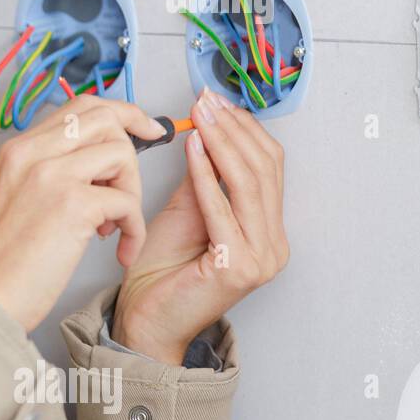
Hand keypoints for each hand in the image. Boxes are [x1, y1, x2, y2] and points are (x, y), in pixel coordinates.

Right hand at [0, 94, 168, 331]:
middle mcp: (33, 153)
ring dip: (131, 191)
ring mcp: (51, 175)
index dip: (120, 113)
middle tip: (128, 188)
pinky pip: (127, 201)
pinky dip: (134, 229)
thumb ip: (51, 171)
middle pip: (106, 119)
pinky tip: (120, 249)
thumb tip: (102, 161)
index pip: (80, 108)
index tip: (142, 129)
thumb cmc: (3, 262)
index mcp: (18, 150)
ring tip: (112, 225)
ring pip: (122, 154)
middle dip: (132, 151)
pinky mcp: (72, 205)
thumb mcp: (18, 198)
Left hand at [111, 88, 289, 364]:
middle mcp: (273, 244)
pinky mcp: (240, 267)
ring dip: (223, 143)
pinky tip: (194, 149)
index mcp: (267, 230)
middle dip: (234, 129)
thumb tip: (204, 132)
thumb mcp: (184, 211)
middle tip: (208, 100)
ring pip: (249, 184)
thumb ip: (201, 179)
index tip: (216, 101)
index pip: (268, 167)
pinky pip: (223, 209)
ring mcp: (262, 257)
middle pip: (264, 171)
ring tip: (202, 115)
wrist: (145, 319)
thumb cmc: (160, 270)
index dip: (244, 130)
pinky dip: (208, 175)